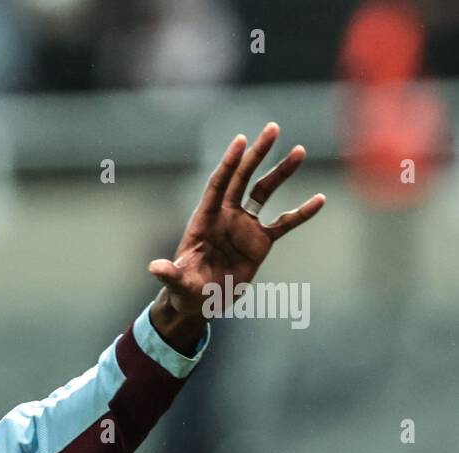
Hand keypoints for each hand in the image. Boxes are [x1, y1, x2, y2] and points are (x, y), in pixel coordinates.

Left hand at [148, 122, 324, 351]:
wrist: (201, 302)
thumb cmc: (185, 290)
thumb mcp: (178, 283)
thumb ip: (171, 274)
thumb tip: (154, 268)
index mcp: (205, 220)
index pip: (218, 185)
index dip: (229, 163)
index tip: (241, 139)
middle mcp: (225, 217)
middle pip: (242, 178)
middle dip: (257, 154)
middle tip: (272, 128)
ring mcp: (244, 227)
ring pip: (265, 192)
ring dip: (281, 172)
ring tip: (299, 151)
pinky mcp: (260, 242)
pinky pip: (284, 223)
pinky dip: (301, 213)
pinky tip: (320, 200)